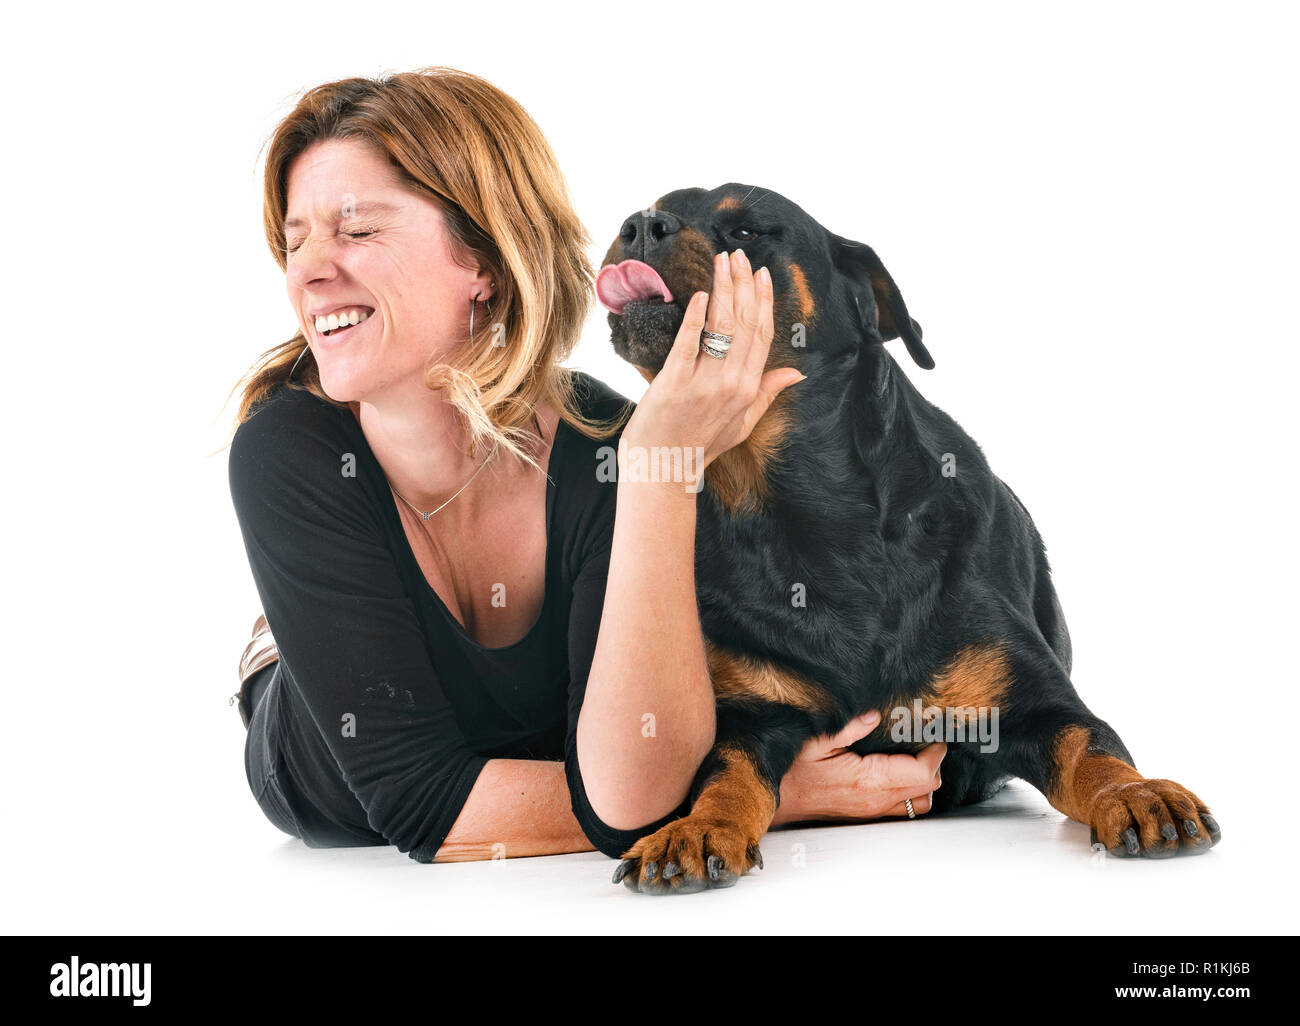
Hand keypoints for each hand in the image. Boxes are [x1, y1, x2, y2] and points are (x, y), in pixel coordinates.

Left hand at [621, 248, 804, 470]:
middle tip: (739, 256)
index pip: (762, 335)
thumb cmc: (700, 446)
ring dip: (723, 290)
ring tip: (722, 262)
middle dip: (743, 285)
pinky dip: (695, 317)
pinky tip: (700, 293)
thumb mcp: (742, 423)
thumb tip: (797, 372)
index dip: (764, 302)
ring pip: (721, 327)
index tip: (762, 274)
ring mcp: (704, 384)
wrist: (663, 468)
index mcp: (749, 389)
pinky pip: (688, 344)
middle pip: (744, 324)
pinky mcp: (674, 384)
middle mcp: (732, 384)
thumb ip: (768, 393)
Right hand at [772, 711, 946, 825]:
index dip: (935, 754)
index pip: (923, 773)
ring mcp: (872, 811)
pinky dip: (911, 792)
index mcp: (869, 780)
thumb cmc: (792, 771)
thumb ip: (850, 728)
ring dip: (924, 781)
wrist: (776, 798)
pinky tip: (900, 774)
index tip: (934, 737)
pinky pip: (903, 809)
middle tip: (927, 743)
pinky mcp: (867, 815)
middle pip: (928, 788)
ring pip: (920, 803)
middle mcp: (876, 800)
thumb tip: (874, 715)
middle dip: (934, 765)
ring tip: (916, 758)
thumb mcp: (817, 741)